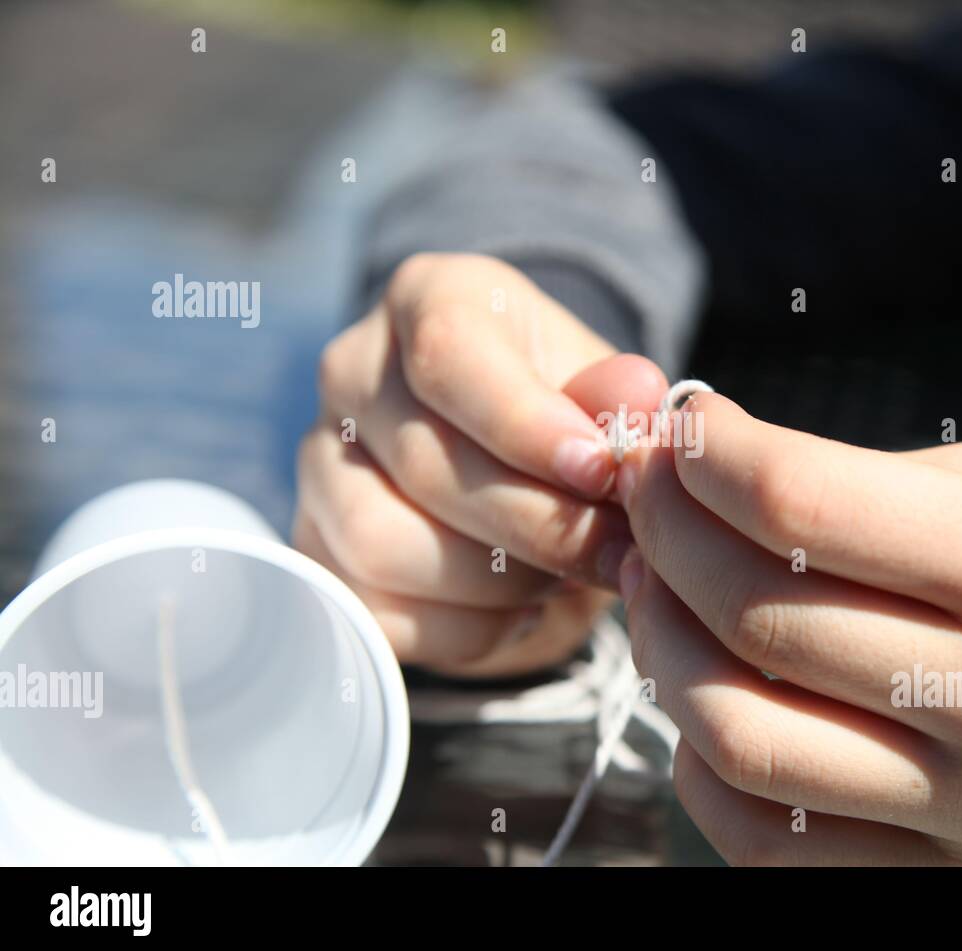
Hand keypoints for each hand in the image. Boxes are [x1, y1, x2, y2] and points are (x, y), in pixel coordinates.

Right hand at [293, 253, 665, 677]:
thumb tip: (636, 396)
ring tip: (563, 577)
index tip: (601, 473)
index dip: (526, 425)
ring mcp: (320, 464)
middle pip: (426, 464)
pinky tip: (522, 608)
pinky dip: (467, 630)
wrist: (517, 465)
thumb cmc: (566, 418)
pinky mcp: (316, 549)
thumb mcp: (602, 394)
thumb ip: (616, 401)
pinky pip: (378, 612)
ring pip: (384, 545)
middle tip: (614, 553)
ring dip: (496, 582)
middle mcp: (354, 370)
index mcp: (429, 298)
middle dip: (537, 523)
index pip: (451, 356)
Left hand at [617, 392, 961, 863]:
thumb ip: (882, 490)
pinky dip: (706, 767)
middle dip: (664, 531)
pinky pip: (775, 844)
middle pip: (752, 617)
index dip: (709, 453)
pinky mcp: (958, 878)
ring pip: (739, 740)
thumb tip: (730, 480)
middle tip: (650, 489)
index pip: (804, 505)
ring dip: (661, 649)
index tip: (685, 427)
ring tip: (659, 587)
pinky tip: (705, 696)